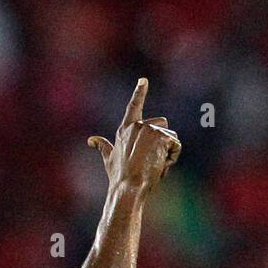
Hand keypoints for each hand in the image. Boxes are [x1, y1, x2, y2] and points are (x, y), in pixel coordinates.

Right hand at [87, 77, 180, 199]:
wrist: (128, 187)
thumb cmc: (118, 177)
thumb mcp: (108, 159)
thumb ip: (102, 146)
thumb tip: (90, 140)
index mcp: (125, 129)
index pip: (133, 106)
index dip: (139, 92)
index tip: (143, 80)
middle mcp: (138, 126)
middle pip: (162, 123)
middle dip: (163, 139)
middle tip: (151, 159)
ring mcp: (150, 129)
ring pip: (171, 137)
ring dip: (167, 152)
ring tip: (153, 166)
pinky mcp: (162, 136)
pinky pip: (176, 146)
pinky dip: (172, 157)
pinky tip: (161, 166)